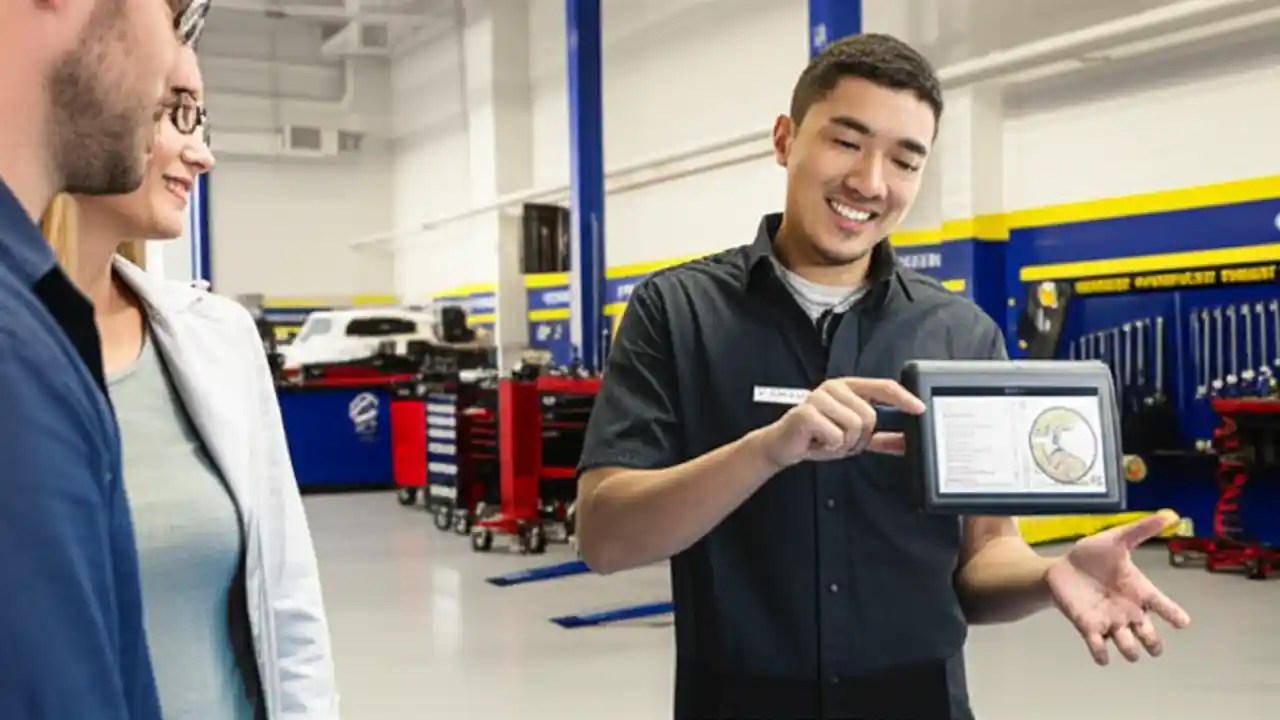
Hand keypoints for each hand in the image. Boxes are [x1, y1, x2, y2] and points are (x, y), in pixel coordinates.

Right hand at [755, 377, 924, 469]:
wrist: (783, 445)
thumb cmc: (817, 436)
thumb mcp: (853, 436)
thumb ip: (879, 437)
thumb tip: (904, 441)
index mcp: (848, 388)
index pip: (883, 387)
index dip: (903, 398)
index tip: (919, 409)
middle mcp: (834, 388)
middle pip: (870, 416)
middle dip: (860, 438)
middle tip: (842, 440)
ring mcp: (819, 398)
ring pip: (854, 427)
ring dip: (844, 443)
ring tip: (829, 440)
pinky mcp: (807, 412)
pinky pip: (836, 436)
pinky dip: (830, 446)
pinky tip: (819, 442)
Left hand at [1045, 511, 1191, 665]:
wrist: (1062, 568)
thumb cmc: (1092, 555)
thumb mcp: (1116, 539)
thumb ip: (1140, 530)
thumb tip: (1170, 514)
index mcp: (1140, 591)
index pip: (1165, 607)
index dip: (1175, 615)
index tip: (1182, 621)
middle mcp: (1129, 612)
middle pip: (1150, 637)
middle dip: (1153, 643)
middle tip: (1148, 638)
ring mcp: (1110, 622)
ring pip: (1128, 647)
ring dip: (1130, 650)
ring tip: (1128, 647)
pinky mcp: (1088, 627)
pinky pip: (1099, 648)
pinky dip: (1102, 655)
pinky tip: (1102, 655)